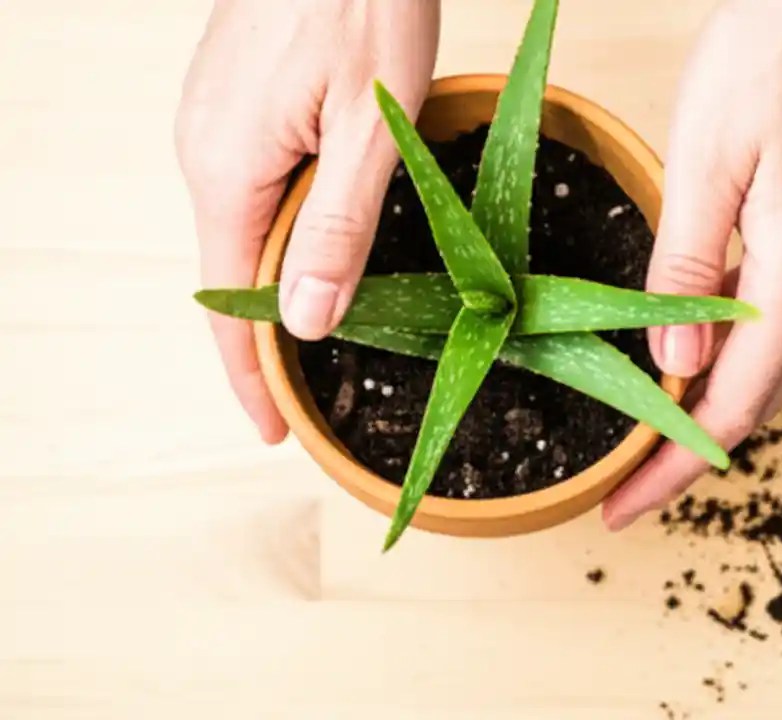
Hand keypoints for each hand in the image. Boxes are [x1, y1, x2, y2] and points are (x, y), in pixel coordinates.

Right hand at [175, 0, 439, 442]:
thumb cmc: (363, 2)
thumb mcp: (373, 128)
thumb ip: (340, 228)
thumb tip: (309, 324)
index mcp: (228, 169)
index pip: (229, 300)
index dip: (251, 374)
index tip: (274, 433)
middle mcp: (204, 150)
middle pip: (235, 271)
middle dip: (274, 337)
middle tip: (324, 397)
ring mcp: (215, 122)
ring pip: (249, 229)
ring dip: (288, 281)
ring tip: (336, 333)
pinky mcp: (238, 102)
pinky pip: (258, 188)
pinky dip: (291, 230)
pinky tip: (331, 243)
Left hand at [603, 0, 781, 528]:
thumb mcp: (707, 158)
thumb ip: (685, 267)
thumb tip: (671, 363)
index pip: (729, 408)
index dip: (671, 469)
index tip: (621, 507)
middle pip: (754, 403)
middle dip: (686, 457)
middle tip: (625, 490)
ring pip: (767, 368)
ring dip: (708, 411)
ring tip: (647, 438)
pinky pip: (776, 324)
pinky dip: (730, 360)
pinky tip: (690, 353)